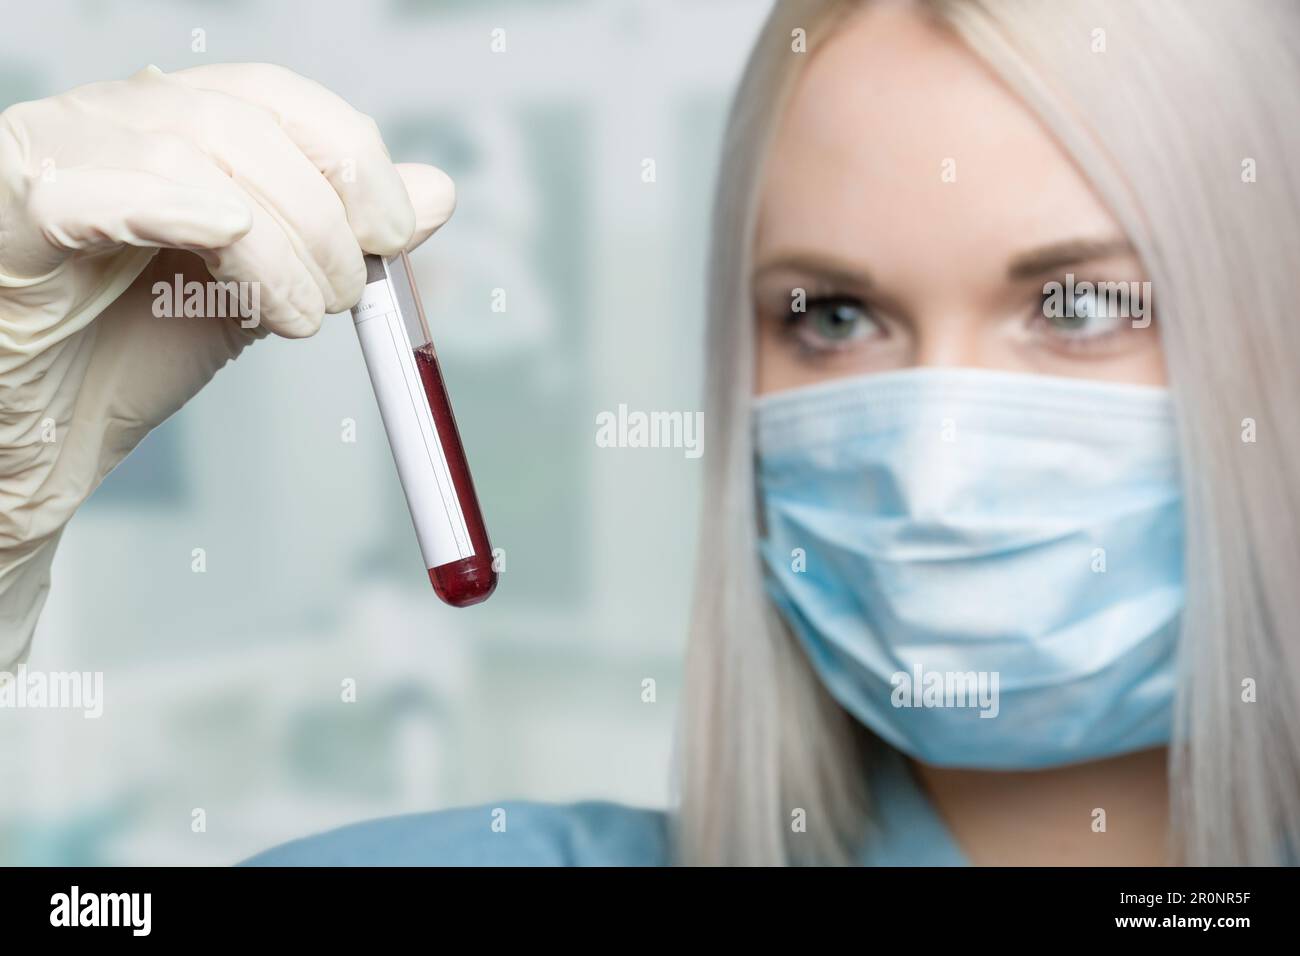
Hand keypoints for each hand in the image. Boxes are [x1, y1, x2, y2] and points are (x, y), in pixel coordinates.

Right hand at [0, 63, 455, 665]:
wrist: (41, 443)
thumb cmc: (130, 356)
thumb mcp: (265, 292)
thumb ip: (342, 241)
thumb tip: (434, 194)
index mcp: (175, 130)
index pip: (277, 98)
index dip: (351, 158)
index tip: (396, 233)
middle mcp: (112, 124)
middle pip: (245, 121)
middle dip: (322, 215)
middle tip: (345, 299)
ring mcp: (54, 157)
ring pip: (188, 153)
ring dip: (273, 243)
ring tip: (295, 316)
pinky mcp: (8, 210)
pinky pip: (87, 186)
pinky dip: (171, 206)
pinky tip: (222, 241)